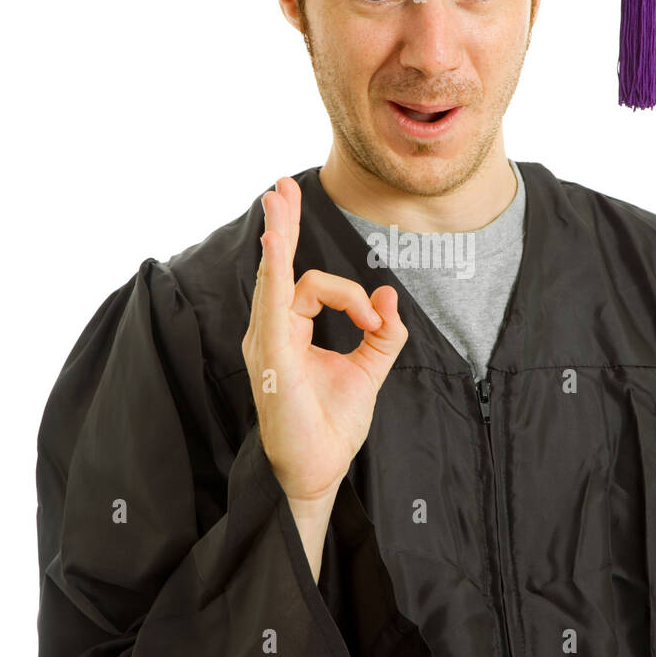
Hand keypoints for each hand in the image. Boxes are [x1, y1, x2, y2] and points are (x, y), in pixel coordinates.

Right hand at [242, 177, 406, 571]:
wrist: (318, 470)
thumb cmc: (331, 427)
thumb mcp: (368, 371)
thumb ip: (382, 334)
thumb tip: (390, 295)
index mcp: (289, 332)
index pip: (312, 286)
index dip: (352, 297)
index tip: (376, 321)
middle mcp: (271, 332)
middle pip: (276, 267)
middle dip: (281, 224)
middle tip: (280, 186)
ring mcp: (266, 344)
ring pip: (275, 278)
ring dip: (279, 237)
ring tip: (279, 199)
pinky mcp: (272, 358)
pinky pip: (273, 306)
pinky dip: (275, 273)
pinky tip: (273, 244)